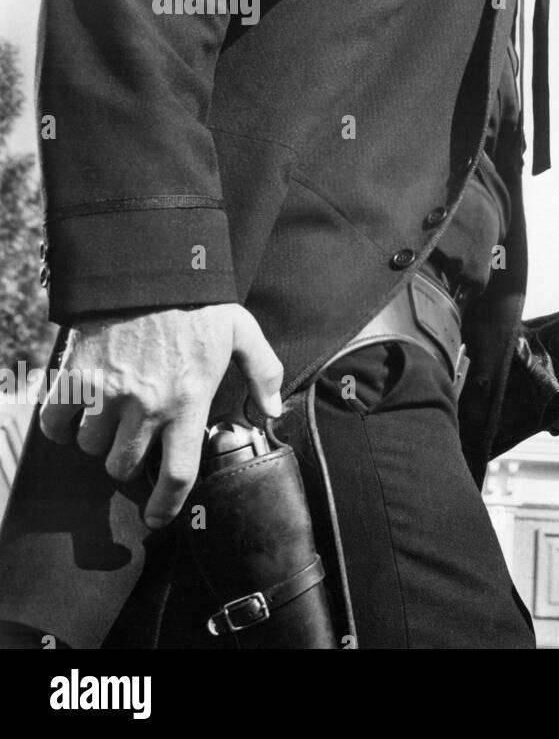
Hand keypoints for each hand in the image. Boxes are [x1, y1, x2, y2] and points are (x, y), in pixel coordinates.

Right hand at [39, 303, 283, 529]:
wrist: (149, 269)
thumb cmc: (198, 303)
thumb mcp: (243, 333)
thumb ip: (263, 374)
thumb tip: (272, 411)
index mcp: (189, 402)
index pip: (176, 474)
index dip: (165, 506)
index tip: (157, 519)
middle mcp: (147, 406)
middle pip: (125, 467)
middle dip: (130, 464)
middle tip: (137, 444)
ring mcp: (108, 393)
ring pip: (91, 447)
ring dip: (99, 442)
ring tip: (113, 420)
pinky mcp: (77, 376)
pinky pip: (56, 423)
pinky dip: (61, 425)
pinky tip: (75, 414)